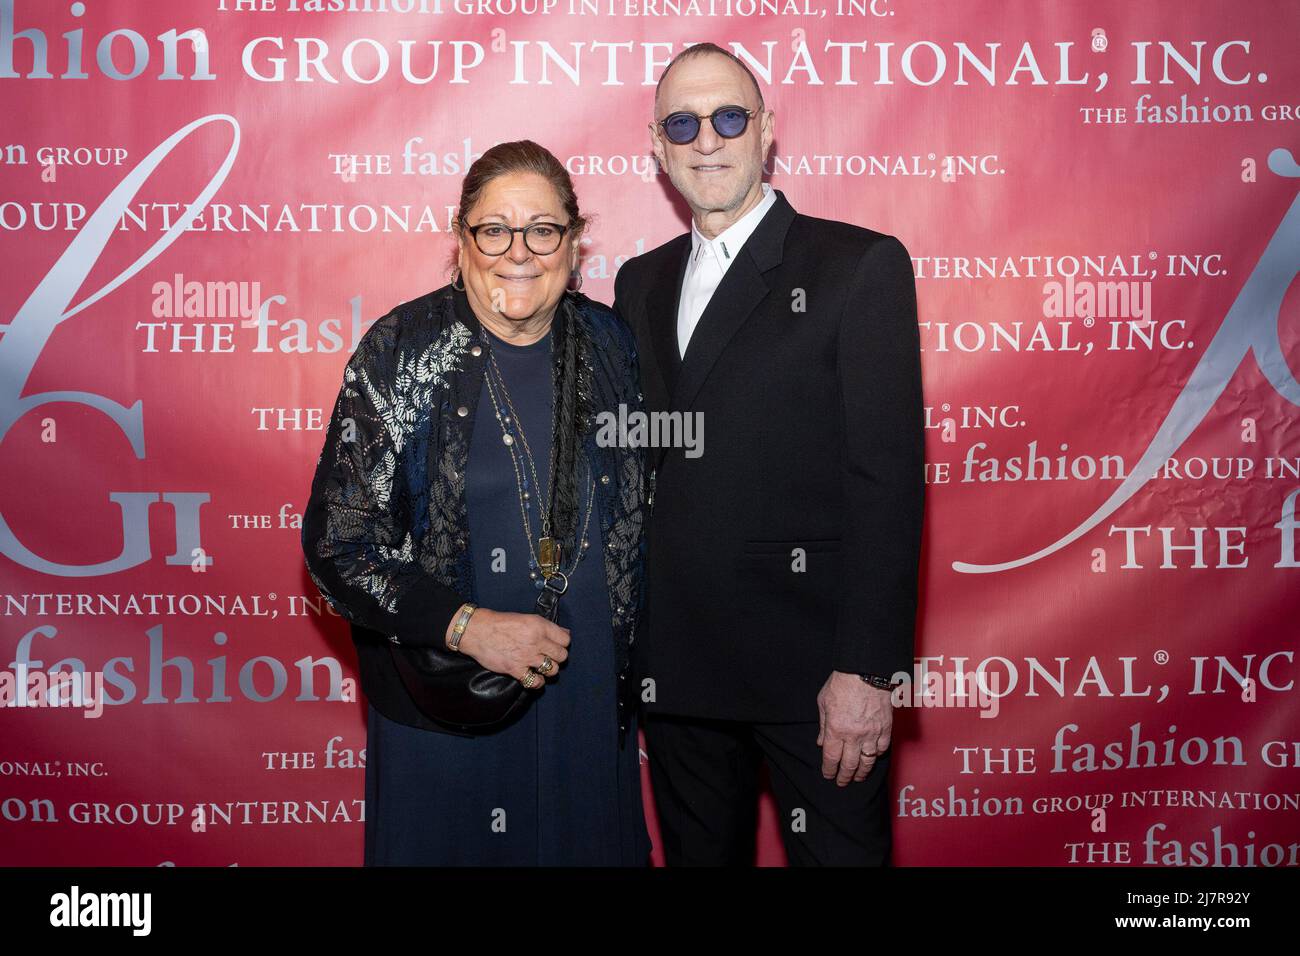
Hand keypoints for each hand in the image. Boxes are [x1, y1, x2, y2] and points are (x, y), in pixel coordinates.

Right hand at [448, 608, 569, 685]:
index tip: (556, 645)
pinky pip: (535, 682)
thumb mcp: (526, 618)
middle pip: (562, 655)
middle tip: (549, 656)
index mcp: (539, 626)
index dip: (562, 643)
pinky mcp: (516, 669)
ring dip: (549, 670)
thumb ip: (546, 626)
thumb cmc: (500, 623)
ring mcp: (526, 656)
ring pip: (553, 669)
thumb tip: (565, 633)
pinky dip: (537, 682)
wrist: (477, 631)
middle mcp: (536, 641)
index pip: (565, 639)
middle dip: (558, 657)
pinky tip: (533, 677)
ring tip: (541, 667)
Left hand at [816, 671, 893, 786]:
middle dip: (844, 777)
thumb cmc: (842, 683)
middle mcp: (854, 735)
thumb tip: (821, 743)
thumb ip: (823, 726)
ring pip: (868, 761)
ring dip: (862, 772)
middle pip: (849, 765)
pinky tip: (872, 758)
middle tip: (842, 782)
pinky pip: (882, 749)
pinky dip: (877, 756)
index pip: (831, 758)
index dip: (829, 770)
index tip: (828, 775)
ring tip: (858, 777)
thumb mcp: (823, 702)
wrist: (866, 670)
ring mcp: (872, 733)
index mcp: (836, 729)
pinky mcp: (886, 728)